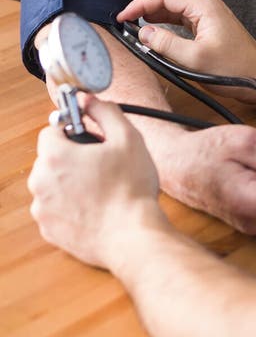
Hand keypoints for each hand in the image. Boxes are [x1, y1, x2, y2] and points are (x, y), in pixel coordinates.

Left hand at [28, 96, 166, 268]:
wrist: (132, 237)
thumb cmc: (130, 189)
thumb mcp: (127, 137)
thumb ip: (104, 111)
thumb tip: (88, 99)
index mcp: (55, 156)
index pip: (51, 129)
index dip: (73, 128)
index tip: (90, 135)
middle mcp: (40, 182)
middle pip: (50, 156)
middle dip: (72, 155)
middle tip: (101, 161)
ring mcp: (43, 209)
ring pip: (52, 182)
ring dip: (70, 180)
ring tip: (101, 186)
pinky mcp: (49, 230)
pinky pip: (56, 206)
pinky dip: (70, 204)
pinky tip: (95, 205)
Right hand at [116, 0, 255, 85]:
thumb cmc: (234, 69)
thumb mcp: (195, 60)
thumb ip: (166, 44)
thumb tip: (143, 32)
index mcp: (204, 6)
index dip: (140, 3)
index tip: (123, 17)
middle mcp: (206, 2)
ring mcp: (208, 11)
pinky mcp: (208, 22)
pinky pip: (181, 6)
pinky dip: (163, 6)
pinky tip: (151, 16)